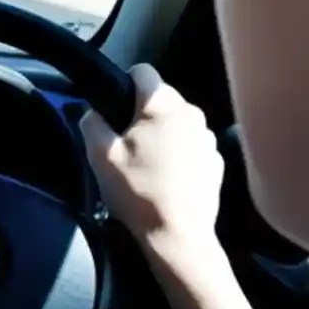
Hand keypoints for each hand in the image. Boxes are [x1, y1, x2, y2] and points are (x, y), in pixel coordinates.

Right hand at [80, 64, 224, 245]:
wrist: (178, 237)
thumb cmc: (139, 193)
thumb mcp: (101, 157)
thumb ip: (91, 123)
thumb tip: (93, 111)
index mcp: (163, 104)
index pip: (141, 71)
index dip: (122, 86)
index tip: (114, 113)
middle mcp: (192, 112)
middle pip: (160, 98)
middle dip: (142, 115)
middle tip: (126, 147)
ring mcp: (209, 137)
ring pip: (177, 122)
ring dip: (162, 134)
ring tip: (147, 166)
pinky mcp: (216, 160)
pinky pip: (191, 144)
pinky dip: (179, 154)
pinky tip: (168, 179)